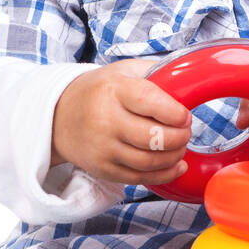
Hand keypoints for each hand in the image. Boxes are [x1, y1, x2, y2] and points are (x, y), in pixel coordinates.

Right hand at [50, 57, 191, 183]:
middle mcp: (106, 120)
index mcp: (114, 90)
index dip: (175, 113)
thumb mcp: (123, 71)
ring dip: (174, 156)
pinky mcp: (103, 169)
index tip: (185, 116)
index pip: (150, 102)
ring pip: (149, 161)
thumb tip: (189, 81)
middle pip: (153, 137)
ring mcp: (103, 148)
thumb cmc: (98, 92)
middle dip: (180, 137)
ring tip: (180, 146)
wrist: (58, 117)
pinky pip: (140, 178)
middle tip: (186, 132)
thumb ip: (155, 72)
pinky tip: (176, 165)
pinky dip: (164, 174)